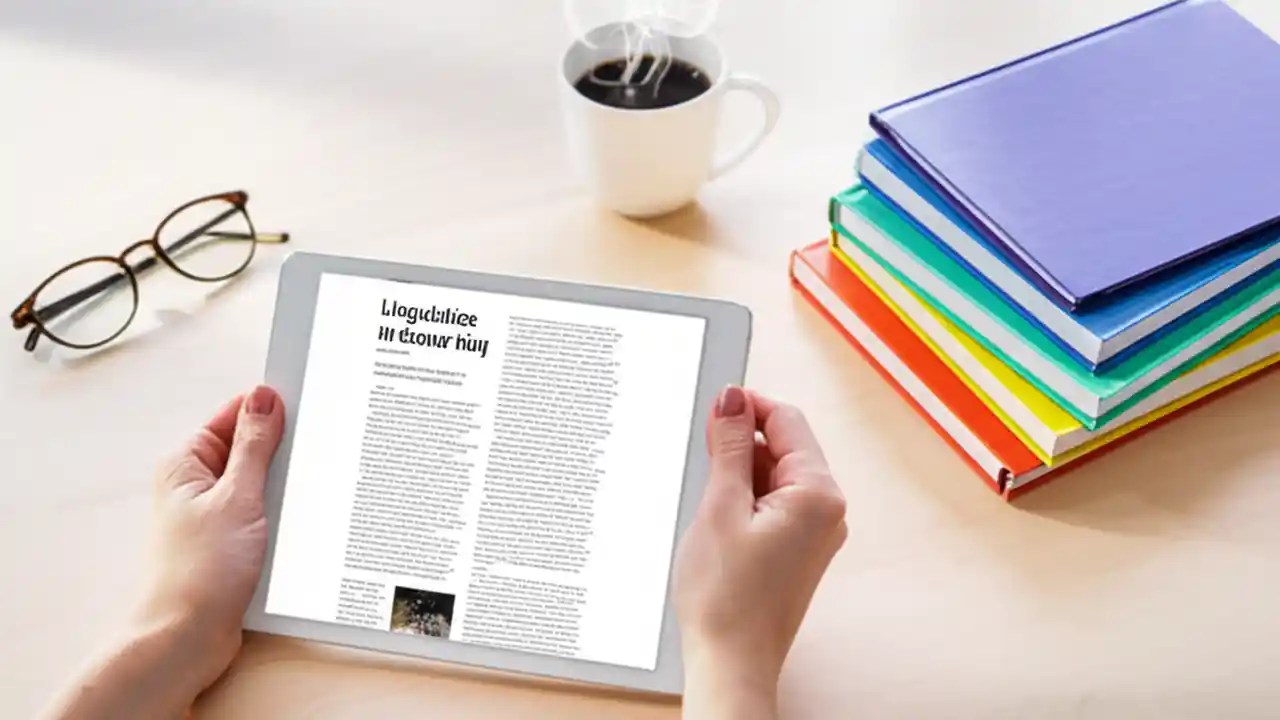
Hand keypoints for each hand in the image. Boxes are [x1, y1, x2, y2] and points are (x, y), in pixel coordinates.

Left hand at [41, 387, 285, 719]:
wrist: (186, 638)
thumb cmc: (199, 572)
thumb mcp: (236, 496)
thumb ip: (254, 444)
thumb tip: (264, 398)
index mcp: (186, 463)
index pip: (233, 415)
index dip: (270, 409)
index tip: (307, 406)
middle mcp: (196, 485)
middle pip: (252, 449)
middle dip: (283, 454)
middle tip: (315, 454)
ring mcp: (214, 515)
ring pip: (262, 484)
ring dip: (284, 490)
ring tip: (301, 499)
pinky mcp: (231, 542)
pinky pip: (265, 514)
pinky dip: (282, 516)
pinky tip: (299, 523)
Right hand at [673, 387, 845, 719]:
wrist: (731, 665)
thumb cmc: (725, 599)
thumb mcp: (720, 507)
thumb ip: (728, 447)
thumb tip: (732, 400)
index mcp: (818, 494)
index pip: (787, 421)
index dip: (747, 407)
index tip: (712, 405)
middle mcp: (827, 511)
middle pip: (784, 447)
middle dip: (741, 443)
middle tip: (698, 454)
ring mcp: (815, 533)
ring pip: (776, 476)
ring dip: (739, 473)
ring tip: (705, 498)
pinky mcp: (798, 550)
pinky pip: (774, 504)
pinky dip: (744, 498)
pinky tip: (716, 516)